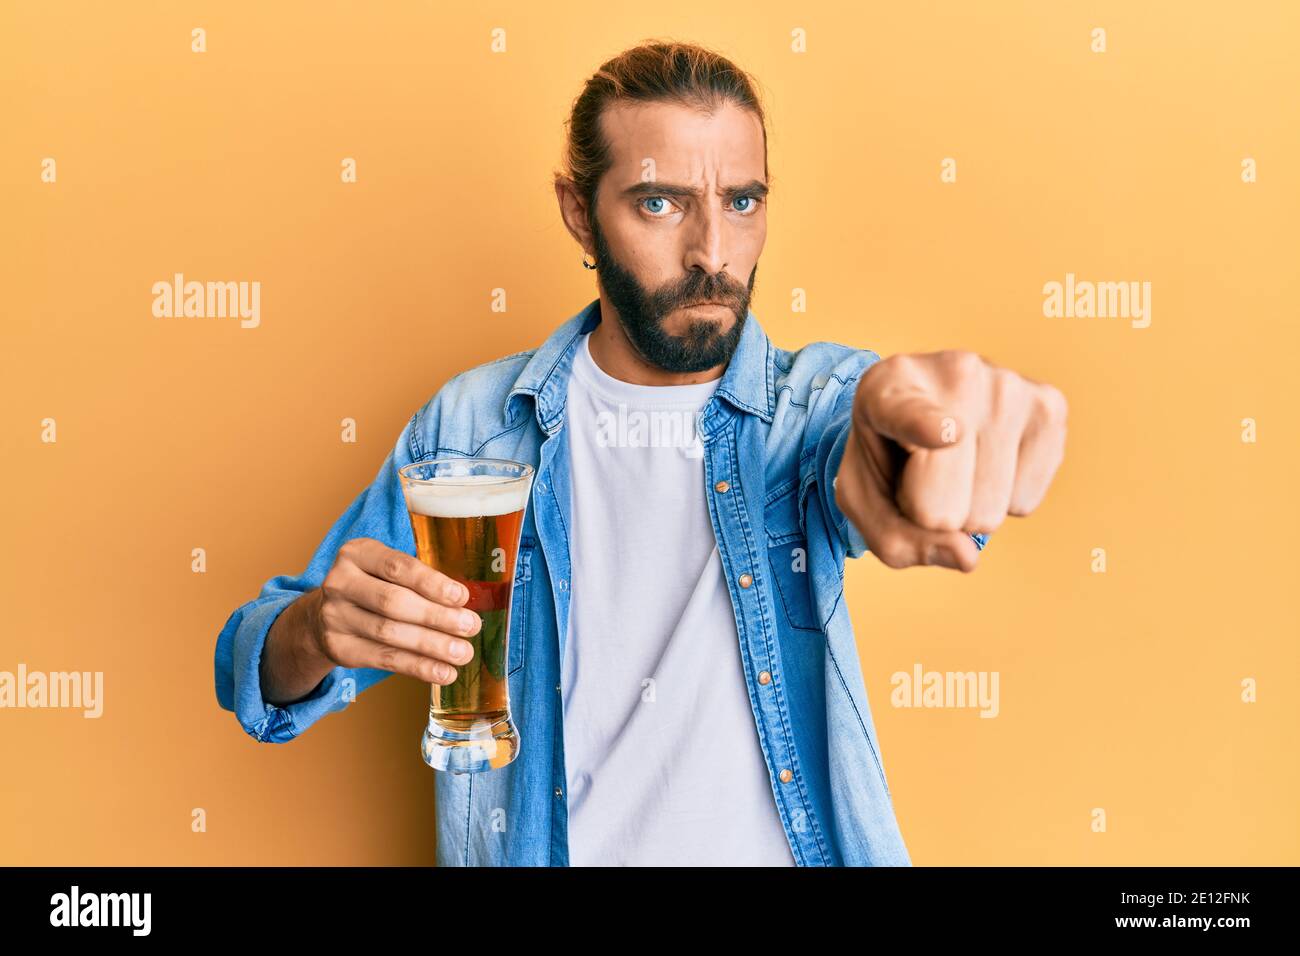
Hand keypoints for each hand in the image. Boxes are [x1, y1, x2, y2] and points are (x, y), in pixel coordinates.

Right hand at [310, 537, 482, 683]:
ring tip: (462, 653)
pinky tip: (443, 672)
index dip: (432, 583)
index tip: (461, 597)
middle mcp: (340, 583)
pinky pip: (385, 659)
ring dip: (432, 645)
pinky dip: (419, 667)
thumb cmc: (373, 587)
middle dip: (437, 616)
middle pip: (394, 602)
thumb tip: (465, 603)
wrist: (325, 615)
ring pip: (390, 634)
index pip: (398, 567)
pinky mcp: (339, 648)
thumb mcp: (387, 571)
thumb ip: (420, 580)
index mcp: (357, 553)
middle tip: (470, 626)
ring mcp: (335, 617)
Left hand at [834, 350, 1066, 570]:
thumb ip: (897, 540)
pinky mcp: (1049, 405)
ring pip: (992, 510)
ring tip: (954, 463)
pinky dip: (1006, 499)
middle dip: (932, 513)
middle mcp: (953, 372)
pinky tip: (988, 459)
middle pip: (948, 506)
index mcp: (887, 389)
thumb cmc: (887, 459)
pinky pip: (1026, 502)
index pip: (911, 414)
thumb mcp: (865, 502)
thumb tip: (968, 557)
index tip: (947, 433)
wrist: (922, 411)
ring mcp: (1007, 384)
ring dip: (969, 506)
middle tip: (923, 472)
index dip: (927, 427)